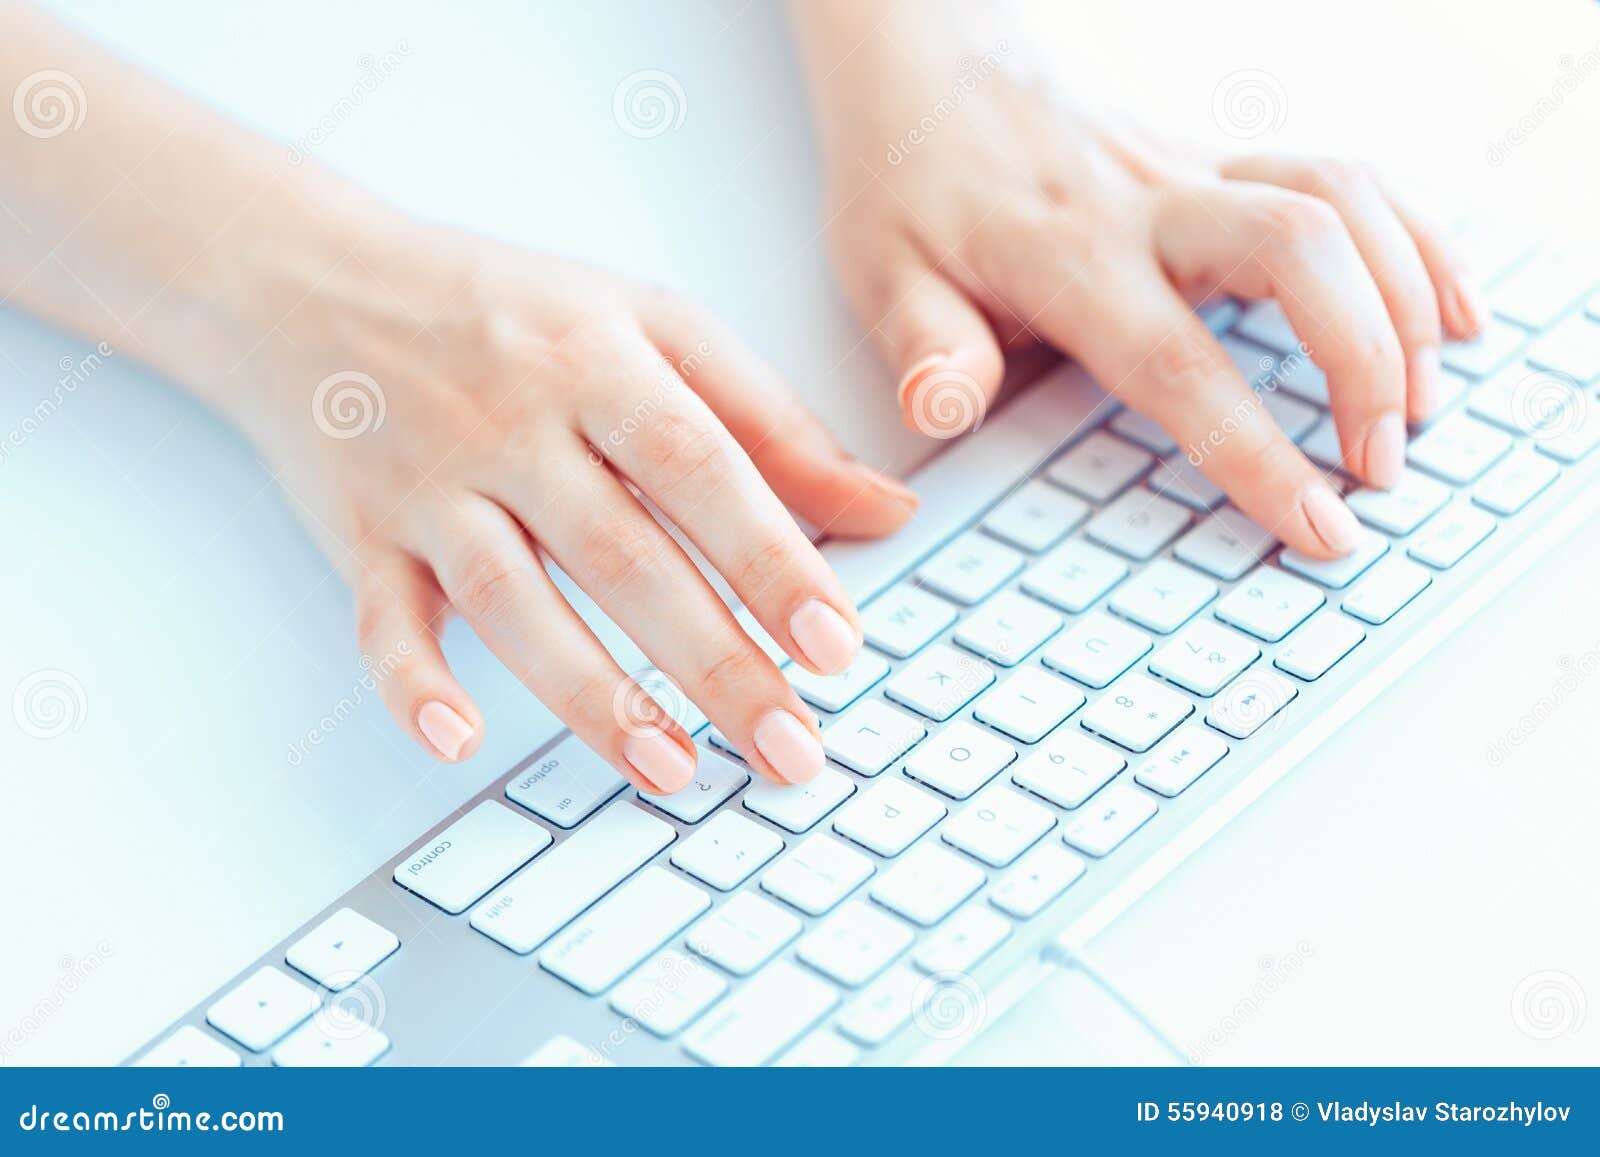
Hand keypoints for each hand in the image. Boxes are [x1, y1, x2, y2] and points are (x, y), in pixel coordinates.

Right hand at [226, 220, 915, 789]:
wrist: (308, 282)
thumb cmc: (505, 308)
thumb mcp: (647, 323)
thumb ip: (768, 418)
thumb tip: (890, 508)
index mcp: (598, 359)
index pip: (702, 467)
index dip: (772, 558)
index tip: (838, 646)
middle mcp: (513, 421)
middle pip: (624, 554)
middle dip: (715, 662)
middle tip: (789, 749)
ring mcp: (430, 483)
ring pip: (513, 598)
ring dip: (592, 694)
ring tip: (671, 772)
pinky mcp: (361, 535)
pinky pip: (381, 619)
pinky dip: (412, 685)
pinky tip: (461, 740)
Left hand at [797, 16, 1484, 557]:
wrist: (929, 75)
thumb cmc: (909, 187)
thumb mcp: (883, 276)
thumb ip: (924, 347)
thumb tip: (945, 408)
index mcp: (1064, 256)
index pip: (1177, 361)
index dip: (1257, 451)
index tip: (1320, 523)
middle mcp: (1146, 204)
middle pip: (1297, 249)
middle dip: (1364, 360)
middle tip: (1382, 463)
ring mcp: (1194, 170)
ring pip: (1340, 197)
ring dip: (1405, 299)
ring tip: (1424, 402)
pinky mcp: (1223, 156)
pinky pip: (1347, 173)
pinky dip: (1415, 237)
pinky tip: (1451, 307)